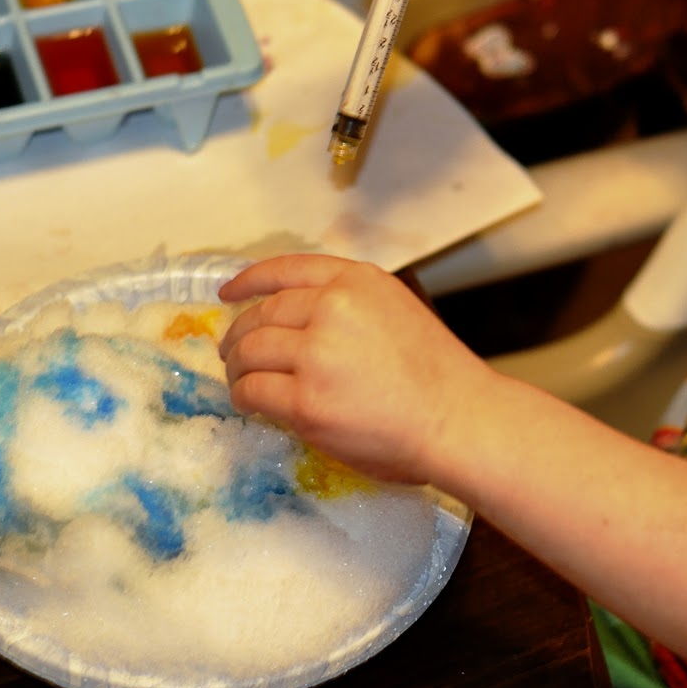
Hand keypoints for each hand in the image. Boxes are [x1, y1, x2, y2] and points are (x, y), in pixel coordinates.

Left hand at [218, 254, 497, 483]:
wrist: (457, 418)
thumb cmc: (438, 375)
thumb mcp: (397, 310)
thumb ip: (351, 305)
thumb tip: (298, 320)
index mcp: (357, 281)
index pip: (287, 269)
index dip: (250, 281)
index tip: (229, 293)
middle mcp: (333, 308)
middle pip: (262, 315)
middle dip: (240, 335)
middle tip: (234, 352)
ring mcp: (317, 354)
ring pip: (250, 352)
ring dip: (238, 368)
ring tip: (240, 380)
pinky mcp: (306, 400)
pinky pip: (254, 391)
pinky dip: (245, 397)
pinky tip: (250, 403)